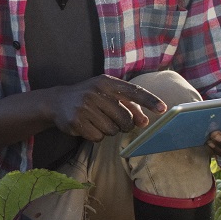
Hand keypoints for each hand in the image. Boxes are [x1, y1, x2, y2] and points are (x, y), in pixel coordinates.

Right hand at [47, 75, 169, 142]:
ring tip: (98, 121)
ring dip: (109, 130)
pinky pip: (98, 137)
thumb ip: (129, 106)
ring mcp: (84, 107)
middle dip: (125, 125)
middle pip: (125, 118)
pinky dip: (96, 135)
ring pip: (112, 130)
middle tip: (116, 122)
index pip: (133, 91)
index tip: (163, 109)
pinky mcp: (76, 121)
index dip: (149, 100)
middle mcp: (96, 92)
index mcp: (106, 82)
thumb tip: (144, 122)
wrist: (57, 101)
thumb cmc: (90, 98)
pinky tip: (88, 126)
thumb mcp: (108, 95)